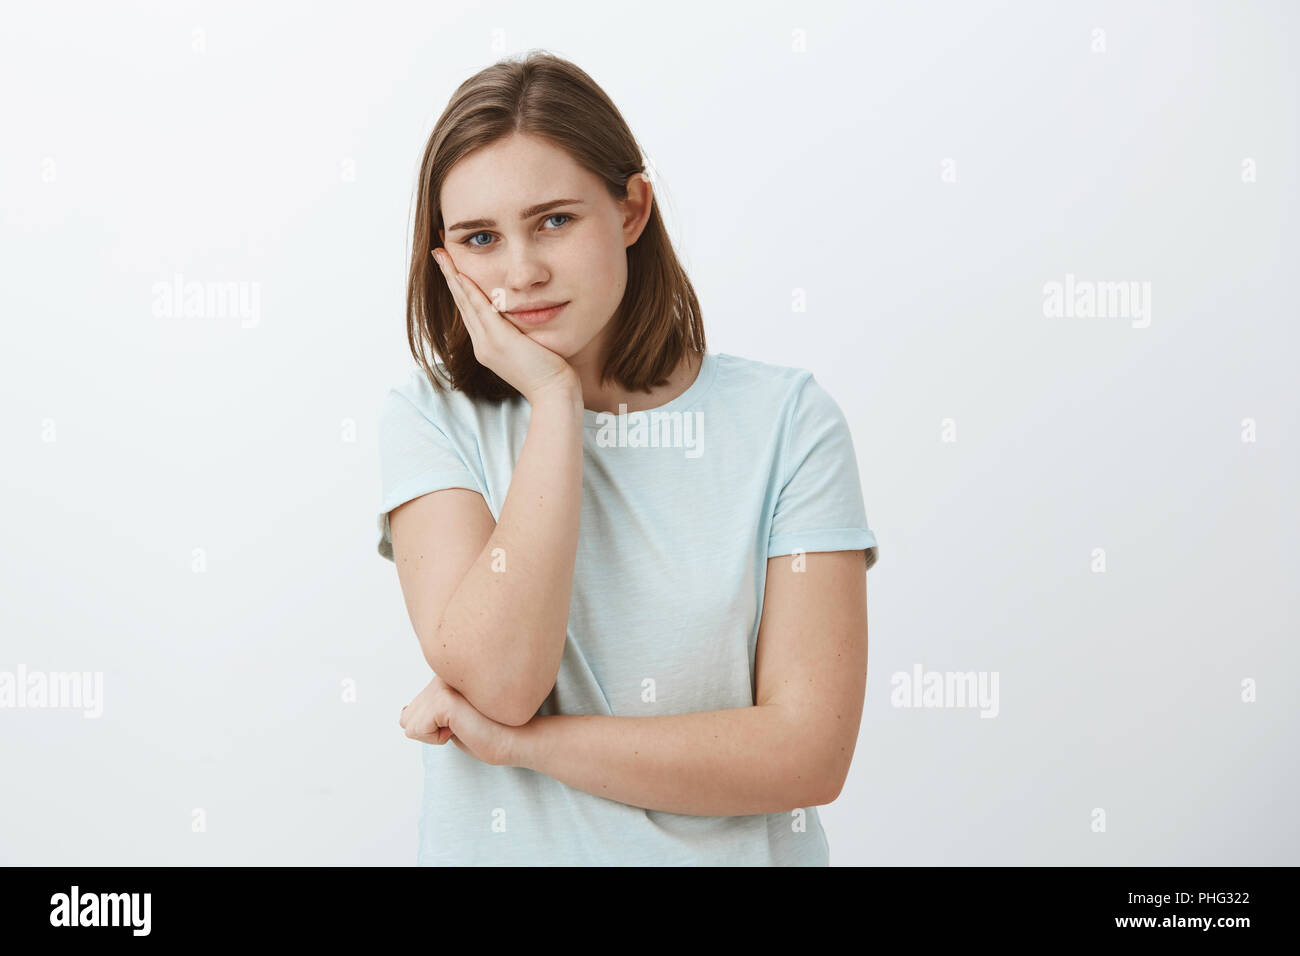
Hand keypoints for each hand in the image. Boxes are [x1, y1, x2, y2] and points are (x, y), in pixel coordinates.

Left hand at [399, 672, 519, 766]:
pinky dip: (435, 739)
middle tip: (463, 725)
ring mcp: (442, 683)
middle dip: (430, 728)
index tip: (464, 722)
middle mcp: (442, 673)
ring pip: (409, 721)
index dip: (434, 725)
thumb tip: (403, 713)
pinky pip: (416, 729)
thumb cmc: (490, 733)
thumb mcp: (453, 722)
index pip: (415, 706)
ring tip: (463, 725)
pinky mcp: (444, 697)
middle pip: (408, 714)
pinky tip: (460, 729)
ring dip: (433, 734)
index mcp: (446, 675)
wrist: (517, 738)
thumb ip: (431, 713)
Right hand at [431, 248, 580, 404]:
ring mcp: (488, 344)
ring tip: (442, 256)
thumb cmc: (551, 373)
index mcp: (488, 347)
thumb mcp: (531, 349)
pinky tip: (461, 274)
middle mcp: (483, 345)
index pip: (470, 311)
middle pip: (461, 304)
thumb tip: (526, 317)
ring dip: (453, 278)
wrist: (554, 393)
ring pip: (466, 304)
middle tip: (439, 253)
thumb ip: (522, 334)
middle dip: (450, 277)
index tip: (452, 267)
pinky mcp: (500, 342)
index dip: (459, 288)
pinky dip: (469, 291)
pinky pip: (480, 310)